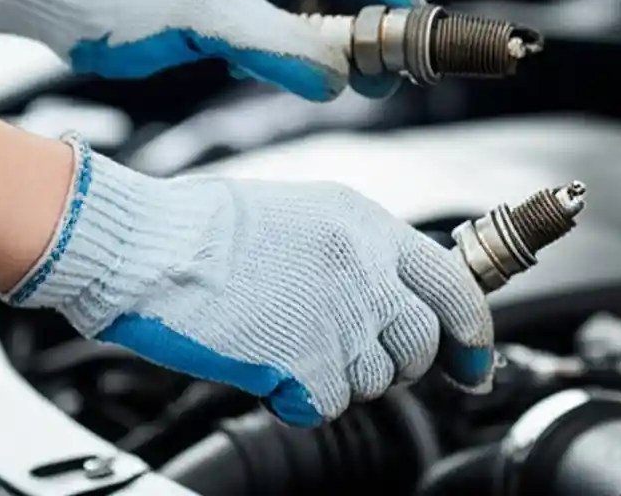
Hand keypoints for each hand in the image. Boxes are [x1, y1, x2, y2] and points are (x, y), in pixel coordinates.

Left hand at [0, 0, 420, 100]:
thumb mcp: (210, 22)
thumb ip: (281, 49)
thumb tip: (339, 82)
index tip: (420, 27)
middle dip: (362, 30)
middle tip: (389, 75)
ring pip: (303, 10)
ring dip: (324, 46)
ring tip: (349, 83)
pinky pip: (272, 26)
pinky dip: (287, 51)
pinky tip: (283, 75)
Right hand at [5, 135, 494, 426]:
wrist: (146, 244)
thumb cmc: (207, 228)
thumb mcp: (305, 216)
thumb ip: (361, 254)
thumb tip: (397, 300)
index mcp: (368, 226)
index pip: (454, 285)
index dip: (472, 332)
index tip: (475, 360)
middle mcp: (366, 268)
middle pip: (421, 344)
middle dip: (397, 365)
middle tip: (353, 360)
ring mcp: (339, 316)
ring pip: (376, 379)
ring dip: (342, 380)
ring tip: (290, 348)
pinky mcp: (305, 360)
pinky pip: (328, 404)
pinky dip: (300, 400)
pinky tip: (268, 368)